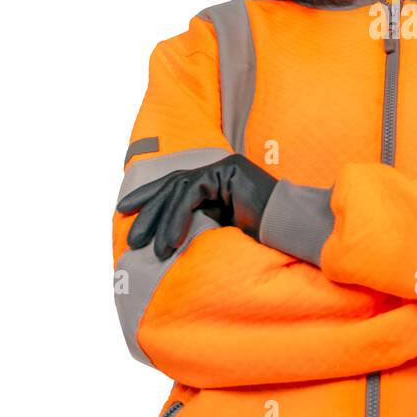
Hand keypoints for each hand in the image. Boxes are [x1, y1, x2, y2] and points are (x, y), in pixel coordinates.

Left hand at [116, 153, 277, 260]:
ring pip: (179, 188)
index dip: (149, 197)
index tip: (125, 212)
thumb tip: (163, 241)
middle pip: (172, 184)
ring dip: (161, 220)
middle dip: (148, 209)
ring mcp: (224, 167)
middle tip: (132, 237)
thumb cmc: (261, 237)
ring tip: (151, 249)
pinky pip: (193, 192)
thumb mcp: (220, 231)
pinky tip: (170, 242)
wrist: (291, 231)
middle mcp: (219, 169)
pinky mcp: (228, 170)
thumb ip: (198, 225)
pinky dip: (178, 218)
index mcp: (217, 182)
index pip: (176, 186)